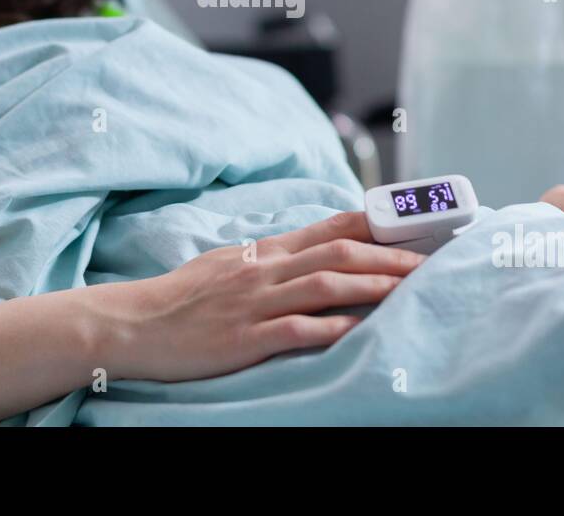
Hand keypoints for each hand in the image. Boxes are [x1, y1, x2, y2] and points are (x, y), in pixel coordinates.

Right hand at [106, 211, 425, 382]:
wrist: (134, 322)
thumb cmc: (183, 297)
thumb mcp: (230, 263)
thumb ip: (272, 255)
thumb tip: (314, 250)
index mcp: (265, 250)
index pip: (331, 227)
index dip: (376, 224)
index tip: (413, 225)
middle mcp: (265, 269)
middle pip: (339, 254)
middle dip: (389, 257)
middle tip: (429, 262)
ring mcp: (255, 302)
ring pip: (326, 284)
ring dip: (372, 285)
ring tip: (409, 288)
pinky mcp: (245, 337)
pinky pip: (295, 329)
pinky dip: (330, 327)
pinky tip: (358, 328)